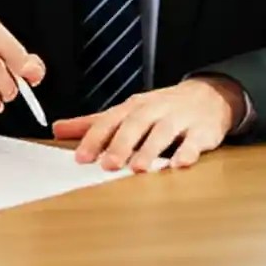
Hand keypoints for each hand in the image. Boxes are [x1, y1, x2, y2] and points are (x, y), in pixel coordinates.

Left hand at [52, 77, 246, 172]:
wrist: (208, 96)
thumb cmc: (161, 108)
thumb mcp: (126, 112)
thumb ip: (93, 123)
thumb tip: (57, 129)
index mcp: (133, 107)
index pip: (109, 121)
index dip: (94, 138)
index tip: (81, 158)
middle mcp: (154, 110)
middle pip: (135, 124)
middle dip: (120, 144)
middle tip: (107, 165)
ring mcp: (179, 119)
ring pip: (163, 132)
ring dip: (150, 150)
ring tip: (138, 168)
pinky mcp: (203, 130)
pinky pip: (195, 141)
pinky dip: (187, 152)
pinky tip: (178, 165)